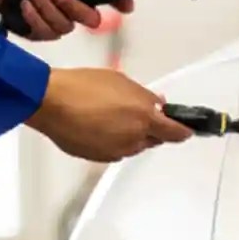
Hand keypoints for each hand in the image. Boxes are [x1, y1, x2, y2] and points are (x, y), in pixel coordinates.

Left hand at [0, 0, 135, 41]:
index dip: (121, 2)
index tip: (126, 6)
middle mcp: (74, 5)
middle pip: (92, 19)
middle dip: (75, 7)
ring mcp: (57, 21)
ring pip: (66, 27)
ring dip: (48, 9)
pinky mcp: (40, 32)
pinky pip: (47, 33)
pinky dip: (35, 18)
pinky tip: (24, 6)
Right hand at [26, 69, 192, 161]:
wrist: (50, 102)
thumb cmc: (83, 87)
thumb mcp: (121, 82)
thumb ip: (145, 96)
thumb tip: (158, 105)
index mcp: (144, 120)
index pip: (175, 133)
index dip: (183, 130)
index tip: (188, 129)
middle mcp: (133, 140)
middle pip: (153, 139)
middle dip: (151, 128)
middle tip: (137, 113)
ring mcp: (115, 151)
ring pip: (133, 145)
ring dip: (130, 134)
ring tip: (111, 115)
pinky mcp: (98, 157)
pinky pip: (114, 150)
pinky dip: (112, 140)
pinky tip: (98, 124)